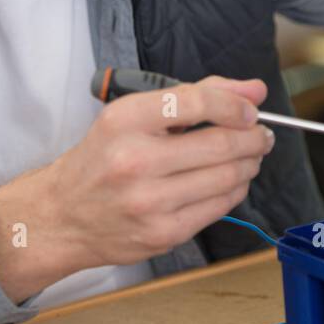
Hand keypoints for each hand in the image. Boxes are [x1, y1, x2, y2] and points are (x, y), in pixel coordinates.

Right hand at [0, 76, 273, 300]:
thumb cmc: (103, 159)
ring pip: (228, 177)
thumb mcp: (134, 115)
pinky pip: (219, 206)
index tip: (251, 110)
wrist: (62, 216)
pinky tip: (229, 180)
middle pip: (221, 144)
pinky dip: (235, 189)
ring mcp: (149, 202)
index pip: (197, 102)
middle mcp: (135, 160)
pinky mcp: (163, 233)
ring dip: (250, 163)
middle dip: (254, 137)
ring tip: (249, 155)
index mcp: (124, 120)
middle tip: (261, 134)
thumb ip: (197, 95)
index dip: (235, 104)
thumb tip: (255, 91)